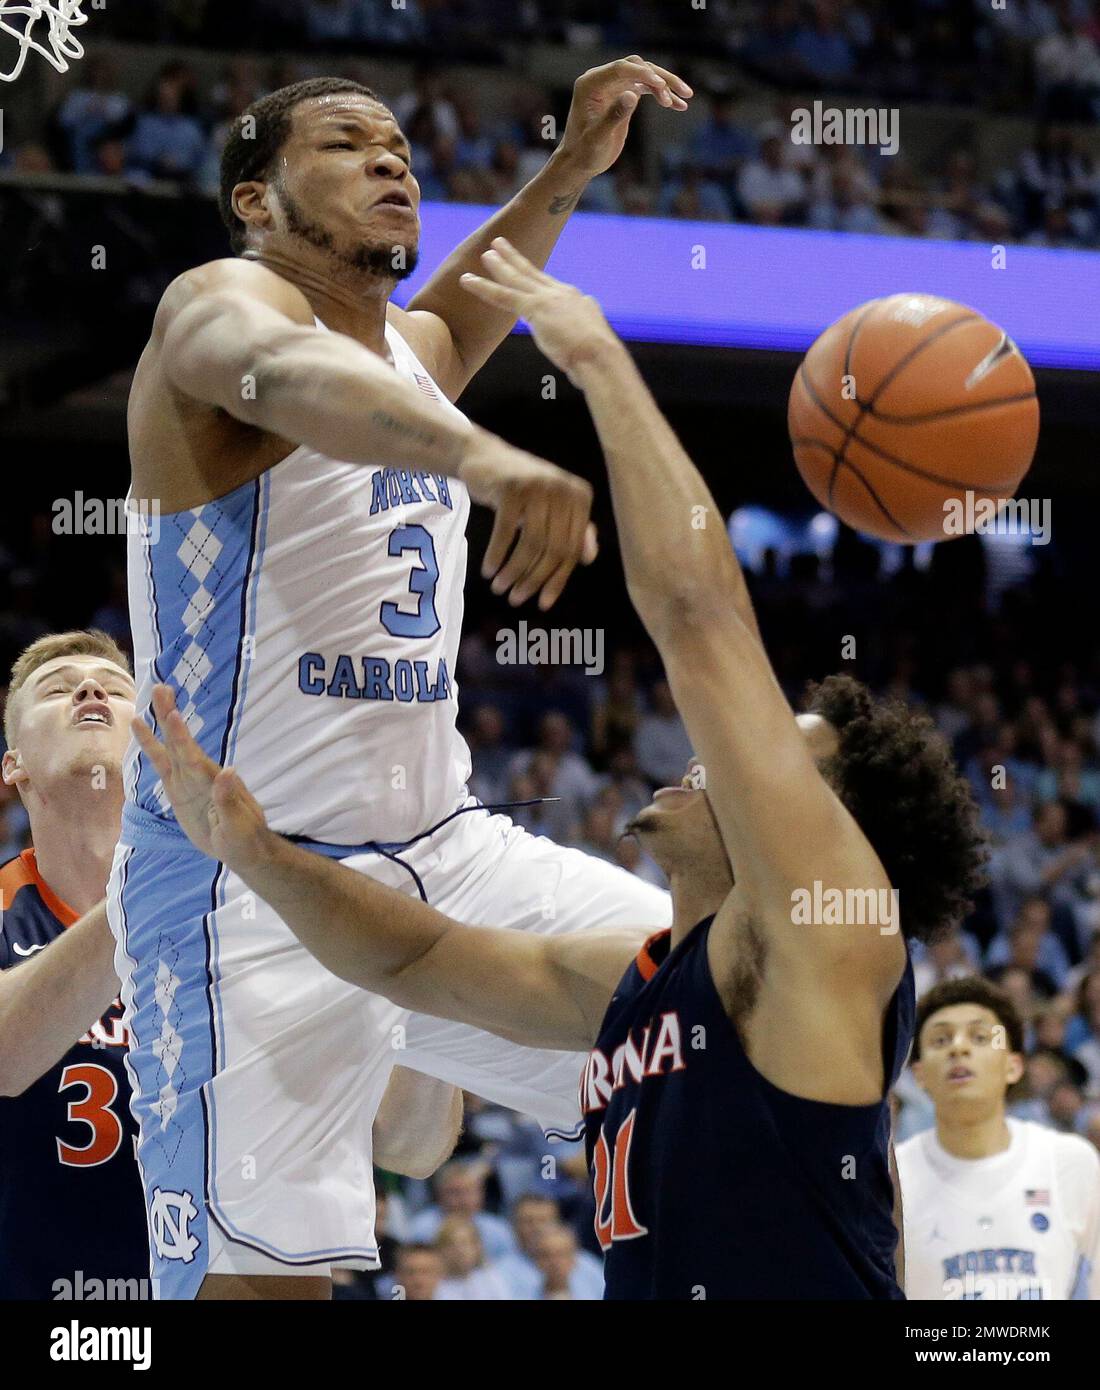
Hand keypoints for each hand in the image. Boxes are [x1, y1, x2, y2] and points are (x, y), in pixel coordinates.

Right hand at [131, 685, 272, 872]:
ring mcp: (187, 781)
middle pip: (180, 741)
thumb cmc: (244, 836)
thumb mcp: (238, 823)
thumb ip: (229, 799)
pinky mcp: (178, 790)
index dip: (181, 736)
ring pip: (170, 747)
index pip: (193, 755)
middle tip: (160, 687)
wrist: (242, 849)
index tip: (171, 714)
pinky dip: (152, 747)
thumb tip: (229, 771)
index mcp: (213, 781)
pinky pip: (162, 765)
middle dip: (169, 715)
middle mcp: (199, 775)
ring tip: (150, 699)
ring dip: (160, 724)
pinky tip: (142, 730)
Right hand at [459, 426, 597, 608]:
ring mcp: (538, 487)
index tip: (542, 604)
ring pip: (530, 544)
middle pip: (553, 550)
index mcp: (580, 497)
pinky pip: (506, 533)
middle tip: (515, 599)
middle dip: (533, 580)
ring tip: (500, 587)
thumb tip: (589, 558)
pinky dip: (496, 555)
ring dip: (513, 572)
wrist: (485, 457)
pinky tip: (489, 570)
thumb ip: (574, 530)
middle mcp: (564, 490)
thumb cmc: (522, 490)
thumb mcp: (552, 507)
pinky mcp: (512, 489)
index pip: (572, 549)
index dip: (558, 580)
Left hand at [460, 236, 618, 385]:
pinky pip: (503, 295)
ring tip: (485, 253)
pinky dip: (483, 287)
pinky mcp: (535, 308)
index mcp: (575, 300)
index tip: (523, 267)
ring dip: (499, 264)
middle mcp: (561, 293)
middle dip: (514, 258)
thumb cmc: (600, 358)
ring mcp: (547, 299)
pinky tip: (467, 280)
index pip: (549, 285)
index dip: (534, 276)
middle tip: (499, 244)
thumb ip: (587, 329)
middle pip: (532, 272)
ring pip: (516, 278)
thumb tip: (589, 328)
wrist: (601, 358)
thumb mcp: (595, 338)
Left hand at [558, 55, 691, 178]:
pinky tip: (680, 105)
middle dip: (660, 78)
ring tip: (685, 98)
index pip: (620, 69)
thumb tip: (632, 94)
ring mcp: (614, 85)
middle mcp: (602, 79)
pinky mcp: (624, 94)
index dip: (642, 74)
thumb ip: (613, 116)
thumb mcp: (598, 138)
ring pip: (645, 75)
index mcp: (590, 84)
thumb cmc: (585, 152)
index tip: (662, 85)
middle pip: (636, 67)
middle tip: (680, 92)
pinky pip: (646, 88)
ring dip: (666, 85)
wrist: (580, 162)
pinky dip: (662, 94)